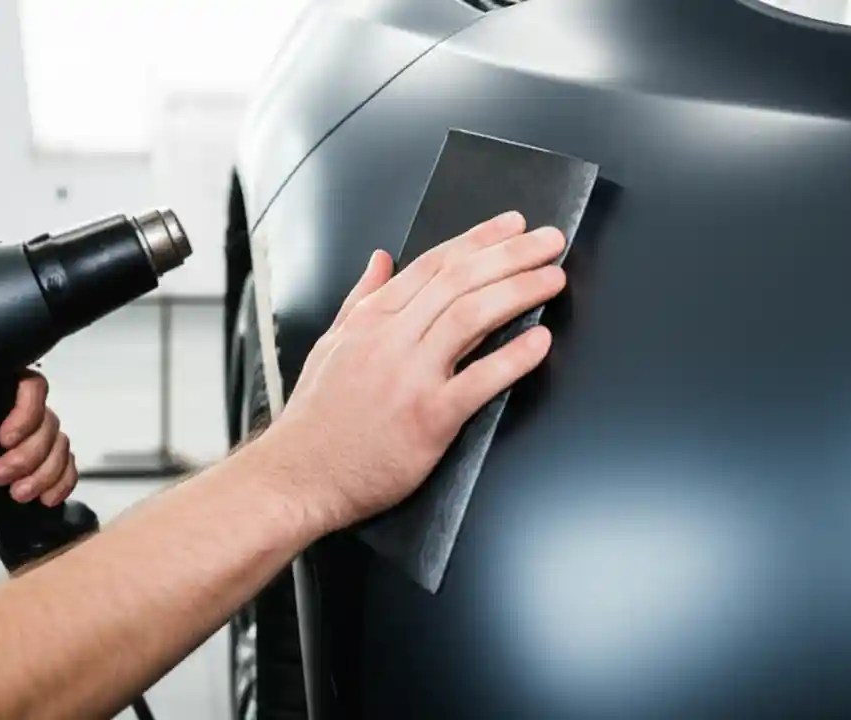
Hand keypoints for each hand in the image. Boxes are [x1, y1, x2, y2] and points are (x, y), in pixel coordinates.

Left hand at [0, 372, 78, 518]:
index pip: (30, 386)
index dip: (27, 411)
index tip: (5, 439)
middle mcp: (18, 413)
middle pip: (49, 423)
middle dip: (30, 455)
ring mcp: (32, 440)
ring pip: (60, 447)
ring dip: (45, 474)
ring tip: (17, 494)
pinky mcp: (40, 467)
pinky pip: (67, 469)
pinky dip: (62, 484)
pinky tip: (46, 499)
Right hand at [266, 211, 565, 531]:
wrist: (298, 477)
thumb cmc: (316, 419)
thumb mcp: (331, 344)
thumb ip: (361, 298)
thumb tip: (381, 259)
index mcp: (371, 320)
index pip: (434, 264)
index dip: (479, 240)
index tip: (512, 225)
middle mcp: (391, 340)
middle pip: (460, 281)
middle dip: (511, 255)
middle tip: (550, 241)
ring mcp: (410, 378)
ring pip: (472, 318)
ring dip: (519, 292)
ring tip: (552, 278)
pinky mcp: (428, 419)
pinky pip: (479, 381)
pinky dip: (513, 358)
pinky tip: (540, 341)